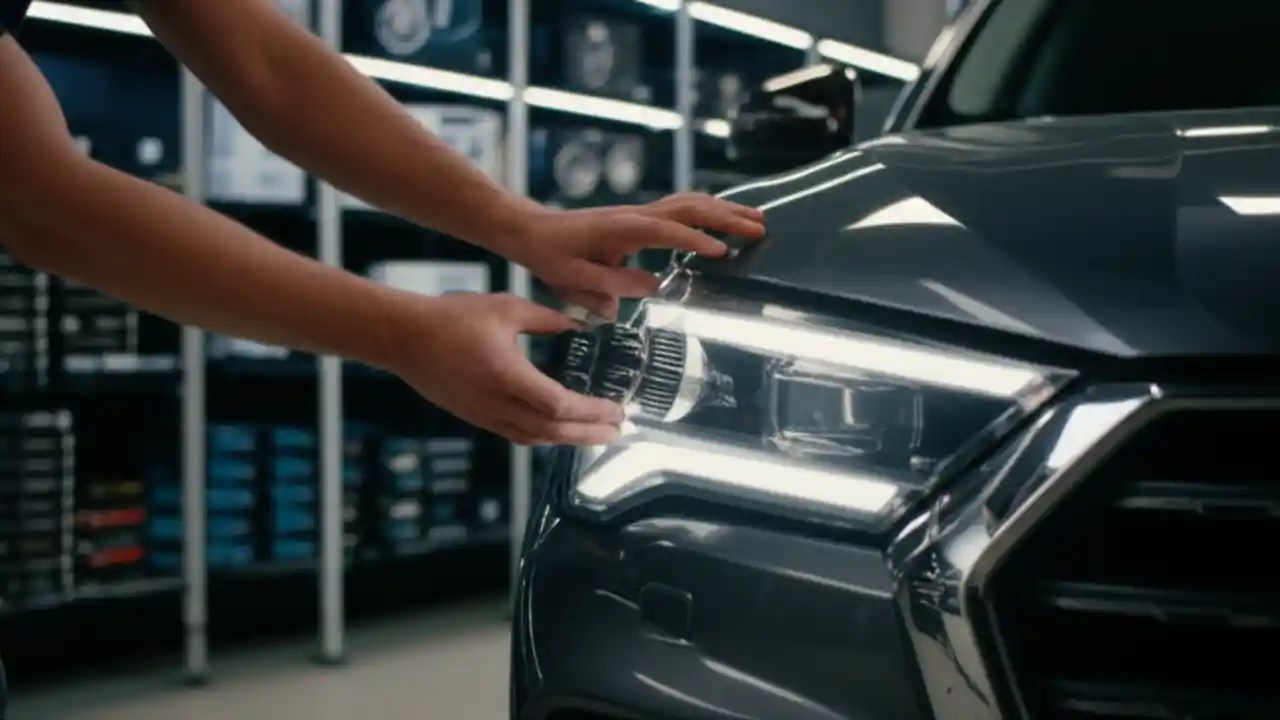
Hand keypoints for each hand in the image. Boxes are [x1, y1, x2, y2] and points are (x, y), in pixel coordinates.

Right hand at [385, 291, 622, 445]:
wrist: (404, 338)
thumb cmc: (452, 317)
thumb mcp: (505, 307)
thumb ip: (546, 318)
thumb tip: (578, 324)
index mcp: (507, 375)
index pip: (558, 405)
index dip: (591, 412)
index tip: (616, 409)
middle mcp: (497, 402)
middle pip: (552, 430)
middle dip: (588, 433)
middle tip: (618, 432)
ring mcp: (484, 414)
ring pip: (534, 438)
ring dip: (568, 439)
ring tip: (597, 436)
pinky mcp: (475, 417)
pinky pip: (516, 435)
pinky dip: (543, 436)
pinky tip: (559, 431)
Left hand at [503, 193, 765, 318]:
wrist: (533, 231)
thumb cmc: (552, 257)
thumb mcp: (575, 279)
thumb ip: (613, 285)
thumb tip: (654, 286)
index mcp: (621, 230)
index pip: (666, 231)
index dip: (695, 240)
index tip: (723, 253)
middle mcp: (635, 216)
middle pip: (689, 208)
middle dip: (727, 218)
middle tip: (761, 229)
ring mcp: (639, 213)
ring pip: (689, 204)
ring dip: (724, 210)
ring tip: (757, 220)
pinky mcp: (640, 217)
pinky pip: (681, 208)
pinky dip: (708, 211)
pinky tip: (725, 219)